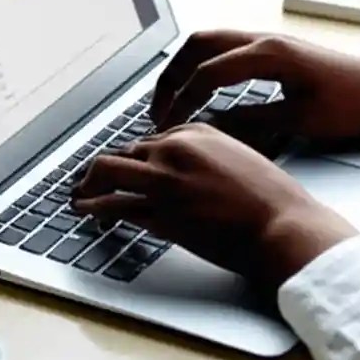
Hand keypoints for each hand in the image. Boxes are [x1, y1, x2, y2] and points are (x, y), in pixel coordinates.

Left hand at [71, 124, 357, 287]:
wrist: (280, 226)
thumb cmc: (272, 199)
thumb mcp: (242, 158)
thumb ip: (210, 156)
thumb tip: (189, 171)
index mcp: (198, 132)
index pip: (152, 139)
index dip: (136, 158)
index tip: (127, 168)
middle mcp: (175, 150)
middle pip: (125, 152)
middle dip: (106, 168)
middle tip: (94, 180)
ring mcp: (164, 181)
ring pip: (107, 172)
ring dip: (87, 183)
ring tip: (78, 194)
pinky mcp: (159, 213)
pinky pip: (114, 205)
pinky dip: (94, 208)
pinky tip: (87, 211)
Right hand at [152, 31, 359, 140]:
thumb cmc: (352, 106)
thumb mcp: (299, 122)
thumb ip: (251, 122)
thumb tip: (210, 128)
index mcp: (268, 55)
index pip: (207, 73)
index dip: (182, 101)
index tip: (168, 126)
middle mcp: (265, 39)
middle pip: (198, 44)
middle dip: (171, 75)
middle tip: (158, 108)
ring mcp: (269, 40)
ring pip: (211, 41)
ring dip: (186, 66)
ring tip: (172, 98)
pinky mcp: (275, 49)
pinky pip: (227, 48)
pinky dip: (205, 64)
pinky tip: (202, 90)